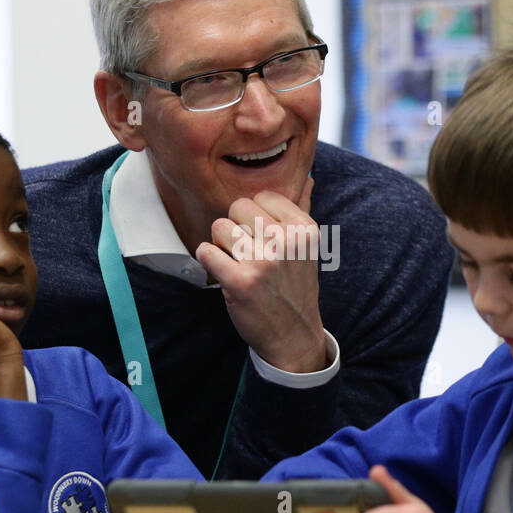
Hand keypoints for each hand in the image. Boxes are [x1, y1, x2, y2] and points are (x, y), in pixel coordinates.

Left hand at [195, 177, 327, 373]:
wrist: (294, 335)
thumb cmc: (295, 287)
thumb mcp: (307, 249)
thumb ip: (302, 211)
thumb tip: (307, 178)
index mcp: (304, 228)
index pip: (262, 195)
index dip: (254, 215)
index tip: (262, 238)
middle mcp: (286, 241)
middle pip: (237, 207)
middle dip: (236, 228)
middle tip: (246, 252)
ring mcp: (263, 262)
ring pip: (219, 227)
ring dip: (221, 245)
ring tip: (236, 263)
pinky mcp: (240, 282)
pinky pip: (205, 251)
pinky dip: (208, 260)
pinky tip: (222, 272)